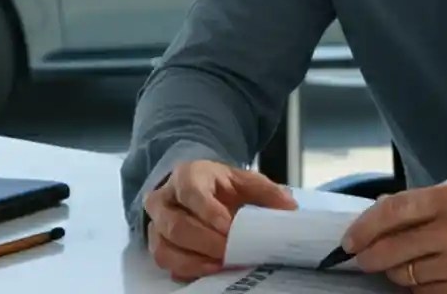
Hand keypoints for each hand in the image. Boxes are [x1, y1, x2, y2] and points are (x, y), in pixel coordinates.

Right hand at [143, 160, 297, 282]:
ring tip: (221, 265)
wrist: (196, 188)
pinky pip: (165, 262)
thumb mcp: (243, 180)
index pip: (190, 192)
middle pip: (176, 225)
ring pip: (164, 247)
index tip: (229, 228)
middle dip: (205, 243)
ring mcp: (156, 224)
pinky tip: (209, 270)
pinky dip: (187, 270)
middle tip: (230, 253)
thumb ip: (266, 191)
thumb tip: (290, 206)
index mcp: (187, 175)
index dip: (208, 212)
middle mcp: (164, 199)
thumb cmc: (220, 186)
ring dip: (194, 261)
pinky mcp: (156, 244)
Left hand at [342, 185, 446, 292]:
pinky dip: (418, 288)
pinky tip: (423, 278)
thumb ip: (419, 203)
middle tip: (363, 258)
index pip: (392, 213)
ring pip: (406, 275)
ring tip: (400, 265)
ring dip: (396, 273)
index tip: (350, 240)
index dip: (364, 228)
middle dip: (370, 256)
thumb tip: (378, 211)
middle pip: (392, 249)